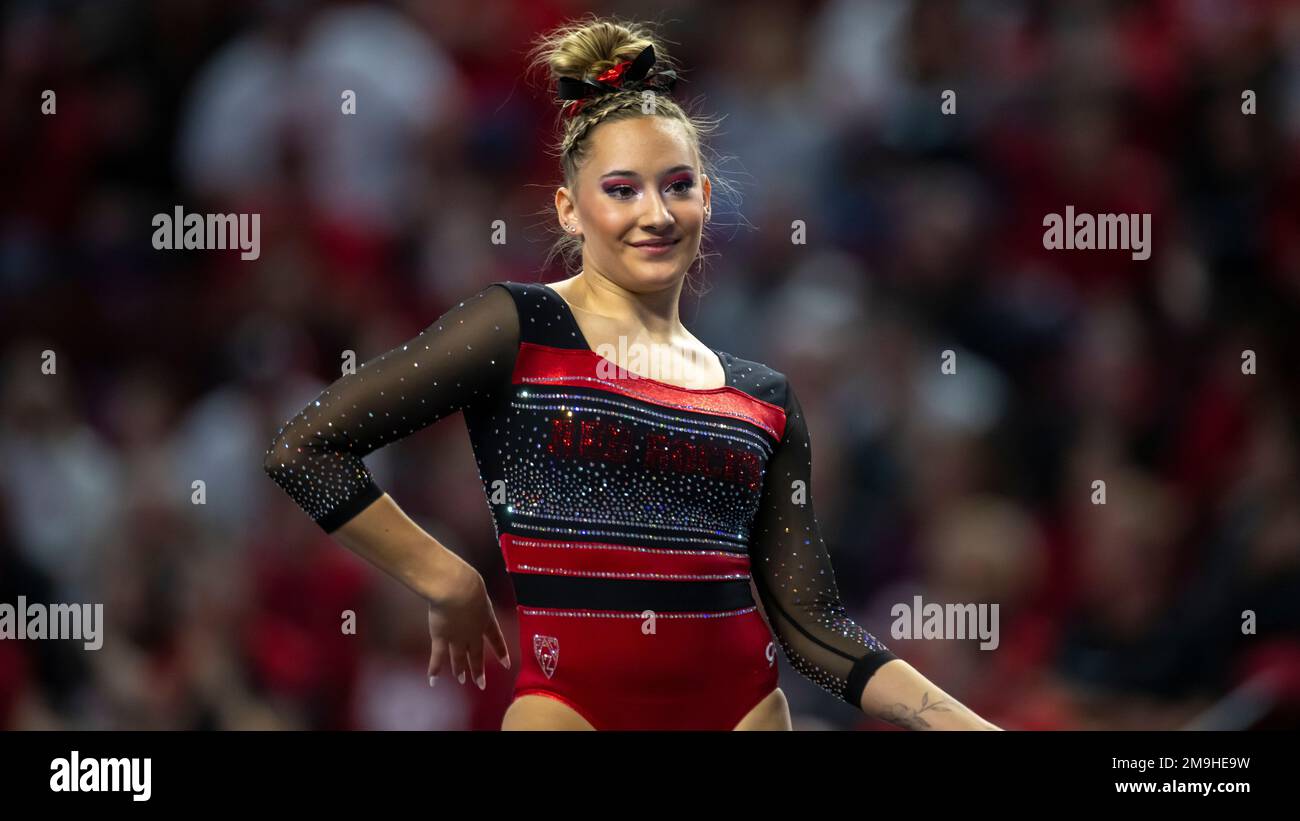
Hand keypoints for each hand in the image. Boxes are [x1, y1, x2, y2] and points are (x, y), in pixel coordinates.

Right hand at [424, 552, 510, 689]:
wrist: (457, 589)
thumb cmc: (467, 583)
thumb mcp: (476, 587)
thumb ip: (474, 594)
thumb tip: (468, 587)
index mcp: (486, 618)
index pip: (496, 638)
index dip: (501, 651)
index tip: (507, 664)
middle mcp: (473, 632)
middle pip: (477, 653)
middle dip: (479, 669)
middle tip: (480, 683)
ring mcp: (457, 637)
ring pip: (459, 657)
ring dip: (460, 669)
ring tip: (462, 679)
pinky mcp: (442, 637)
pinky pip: (438, 657)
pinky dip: (435, 669)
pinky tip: (434, 681)